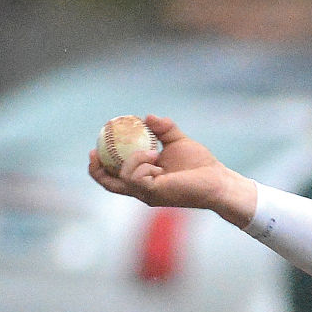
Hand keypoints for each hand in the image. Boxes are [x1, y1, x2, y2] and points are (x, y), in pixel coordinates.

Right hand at [88, 115, 257, 226]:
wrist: (217, 180)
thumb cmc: (200, 165)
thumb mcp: (177, 141)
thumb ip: (163, 129)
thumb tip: (147, 116)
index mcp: (145, 180)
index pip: (115, 177)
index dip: (100, 166)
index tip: (96, 147)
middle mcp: (143, 190)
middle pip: (109, 185)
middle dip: (96, 169)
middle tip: (94, 151)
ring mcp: (148, 194)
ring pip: (122, 177)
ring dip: (132, 159)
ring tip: (154, 152)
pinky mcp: (155, 194)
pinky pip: (135, 178)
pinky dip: (141, 164)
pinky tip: (156, 159)